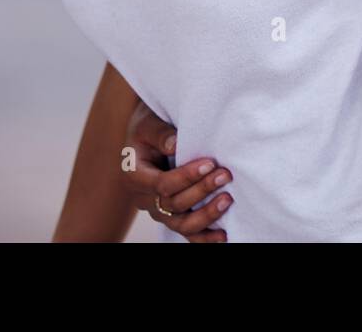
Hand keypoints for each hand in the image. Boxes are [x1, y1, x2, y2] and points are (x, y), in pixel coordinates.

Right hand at [122, 103, 232, 242]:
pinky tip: (224, 236)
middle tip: (225, 175)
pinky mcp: (172, 217)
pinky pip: (188, 233)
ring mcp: (158, 212)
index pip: (162, 185)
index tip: (210, 163)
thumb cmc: (148, 128)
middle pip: (174, 204)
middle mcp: (144, 199)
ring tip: (227, 199)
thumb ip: (160, 134)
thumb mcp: (148, 123)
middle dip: (202, 190)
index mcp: (134, 177)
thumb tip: (174, 145)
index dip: (187, 177)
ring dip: (207, 215)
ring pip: (182, 224)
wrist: (146, 139)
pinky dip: (205, 238)